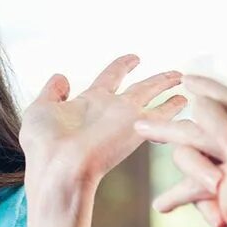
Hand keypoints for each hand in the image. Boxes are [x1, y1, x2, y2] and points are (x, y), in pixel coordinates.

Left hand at [20, 54, 183, 226]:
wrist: (57, 169)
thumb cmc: (44, 145)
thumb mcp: (40, 110)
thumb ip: (52, 92)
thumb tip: (62, 76)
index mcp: (87, 103)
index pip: (110, 78)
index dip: (123, 66)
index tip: (134, 58)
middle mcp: (109, 109)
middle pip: (139, 88)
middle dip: (156, 80)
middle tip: (174, 73)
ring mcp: (124, 118)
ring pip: (151, 94)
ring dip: (167, 86)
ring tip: (183, 79)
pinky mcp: (136, 128)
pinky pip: (161, 114)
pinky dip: (173, 108)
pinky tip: (185, 101)